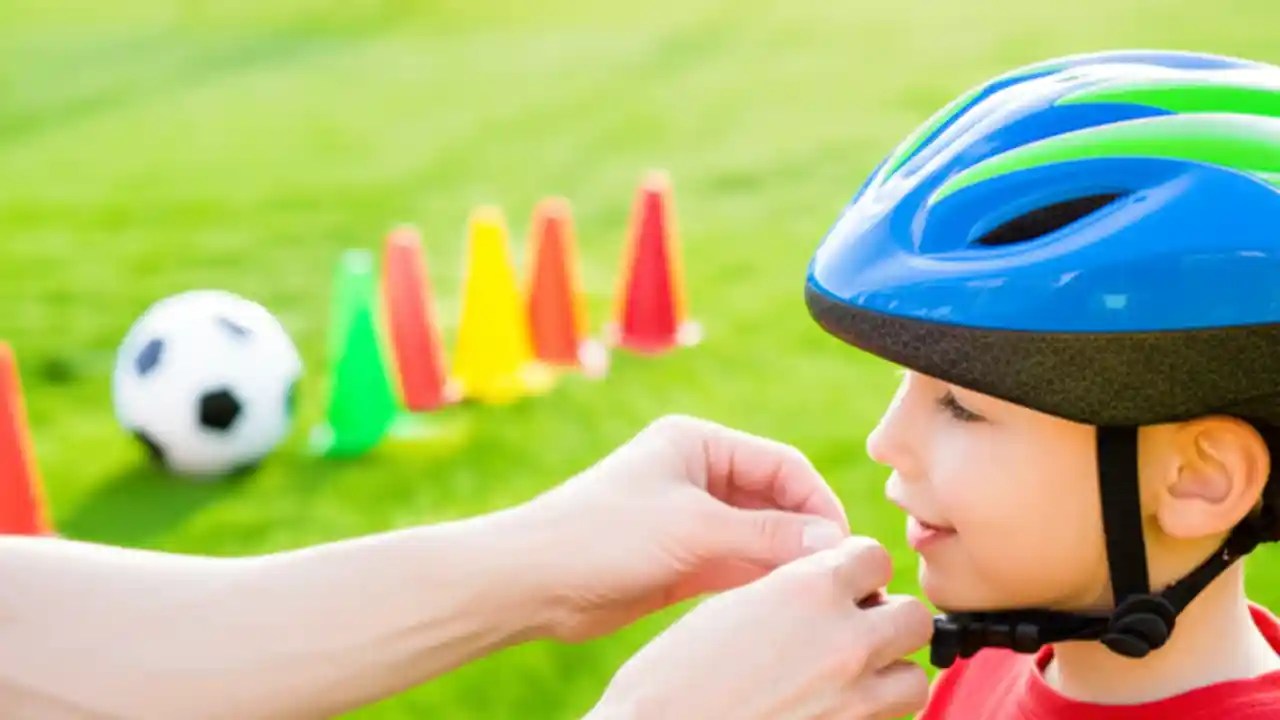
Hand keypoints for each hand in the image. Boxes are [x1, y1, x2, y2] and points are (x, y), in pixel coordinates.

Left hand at [524, 415, 849, 641]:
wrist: (532, 582)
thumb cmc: (600, 535)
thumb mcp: (691, 530)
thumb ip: (765, 536)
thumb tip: (833, 541)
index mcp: (697, 443)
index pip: (782, 464)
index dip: (818, 503)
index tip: (844, 546)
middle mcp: (697, 475)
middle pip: (775, 502)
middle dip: (806, 537)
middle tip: (840, 579)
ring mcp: (690, 520)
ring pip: (759, 539)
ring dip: (787, 564)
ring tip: (818, 598)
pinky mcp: (682, 560)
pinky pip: (737, 568)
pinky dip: (761, 583)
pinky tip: (782, 606)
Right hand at [589, 537, 933, 719]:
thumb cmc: (670, 678)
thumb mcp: (728, 609)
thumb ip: (788, 593)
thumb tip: (824, 591)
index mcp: (807, 592)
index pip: (875, 557)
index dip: (858, 569)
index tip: (842, 584)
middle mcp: (843, 643)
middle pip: (912, 617)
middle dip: (886, 620)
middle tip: (853, 630)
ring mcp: (855, 702)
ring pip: (912, 678)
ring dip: (887, 674)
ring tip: (849, 677)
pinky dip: (870, 714)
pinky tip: (833, 710)